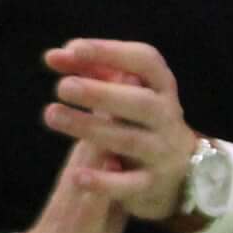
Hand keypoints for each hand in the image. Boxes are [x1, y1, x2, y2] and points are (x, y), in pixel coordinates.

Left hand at [42, 40, 197, 224]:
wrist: (179, 170)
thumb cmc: (138, 118)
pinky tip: (77, 176)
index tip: (73, 48)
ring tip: (53, 115)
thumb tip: (53, 56)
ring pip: (129, 140)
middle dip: (101, 93)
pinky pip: (129, 184)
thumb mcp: (123, 91)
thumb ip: (91, 71)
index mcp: (161, 87)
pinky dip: (104, 181)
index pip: (145, 61)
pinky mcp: (152, 184)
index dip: (111, 52)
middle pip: (140, 103)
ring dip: (89, 127)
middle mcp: (166, 116)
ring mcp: (161, 151)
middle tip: (62, 87)